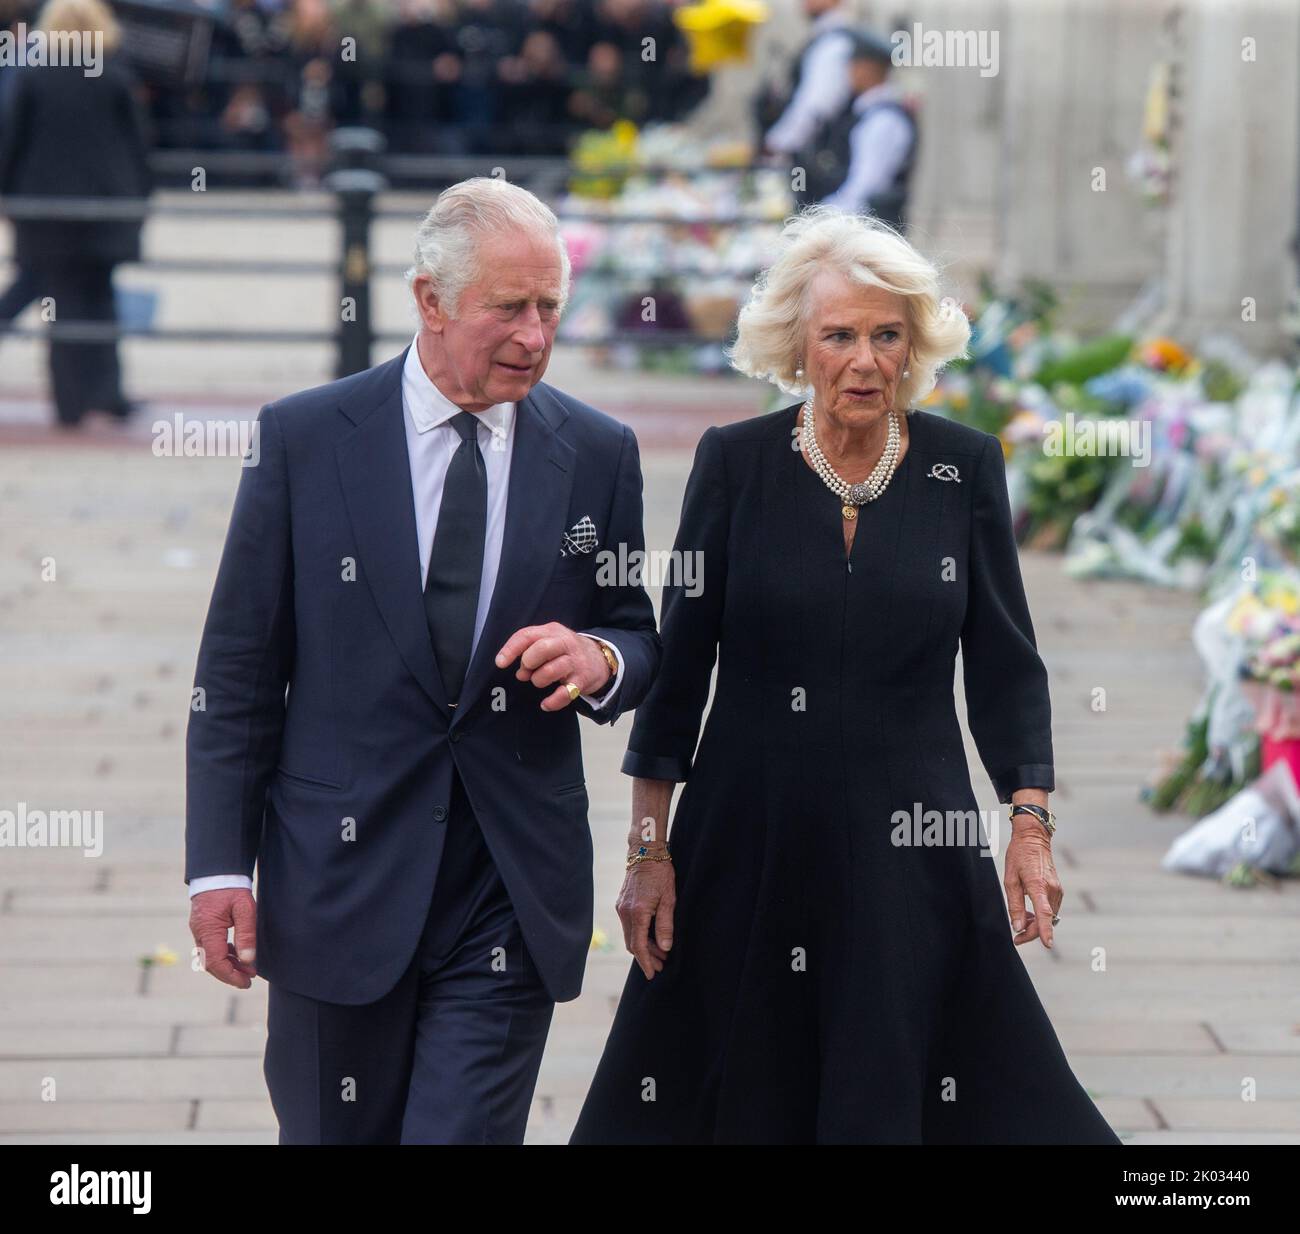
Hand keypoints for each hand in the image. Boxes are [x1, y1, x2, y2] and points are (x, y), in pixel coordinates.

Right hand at [189, 888, 258, 987]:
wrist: (218, 871)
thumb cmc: (232, 888)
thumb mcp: (245, 909)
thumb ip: (246, 934)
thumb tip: (248, 960)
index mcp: (208, 930)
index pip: (216, 962)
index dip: (231, 976)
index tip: (246, 982)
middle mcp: (199, 932)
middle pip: (211, 964)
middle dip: (230, 974)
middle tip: (249, 979)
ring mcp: (199, 930)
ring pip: (210, 956)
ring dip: (228, 965)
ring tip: (248, 968)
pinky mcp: (202, 927)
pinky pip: (210, 947)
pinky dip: (224, 954)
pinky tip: (238, 954)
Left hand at [496, 622, 610, 710]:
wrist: (600, 658)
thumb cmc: (565, 651)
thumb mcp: (550, 640)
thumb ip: (531, 650)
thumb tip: (519, 673)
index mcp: (552, 631)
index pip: (527, 635)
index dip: (511, 649)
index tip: (500, 663)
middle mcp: (565, 644)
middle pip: (541, 649)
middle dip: (528, 663)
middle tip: (526, 672)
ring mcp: (575, 662)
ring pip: (550, 671)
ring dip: (538, 680)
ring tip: (539, 682)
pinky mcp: (582, 680)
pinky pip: (565, 694)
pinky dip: (552, 702)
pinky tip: (546, 704)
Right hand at [616, 856, 675, 978]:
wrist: (645, 852)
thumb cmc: (660, 873)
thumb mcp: (669, 899)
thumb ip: (665, 925)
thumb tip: (665, 948)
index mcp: (637, 913)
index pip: (638, 946)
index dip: (646, 962)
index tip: (653, 974)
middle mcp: (624, 912)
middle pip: (632, 943)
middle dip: (646, 957)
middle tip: (661, 965)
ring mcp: (621, 908)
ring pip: (630, 935)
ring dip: (644, 946)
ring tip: (660, 953)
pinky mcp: (622, 903)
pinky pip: (629, 925)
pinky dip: (639, 934)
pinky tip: (651, 937)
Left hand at [1003, 824, 1061, 948]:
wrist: (1033, 839)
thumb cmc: (1018, 855)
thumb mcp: (1010, 879)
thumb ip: (1015, 905)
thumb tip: (1018, 927)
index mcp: (1038, 886)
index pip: (1044, 913)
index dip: (1045, 931)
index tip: (1048, 945)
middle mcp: (1052, 890)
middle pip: (1046, 920)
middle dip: (1032, 932)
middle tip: (1016, 938)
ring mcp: (1057, 890)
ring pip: (1049, 917)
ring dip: (1036, 924)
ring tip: (1020, 922)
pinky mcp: (1058, 890)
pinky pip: (1050, 909)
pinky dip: (1041, 915)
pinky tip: (1029, 913)